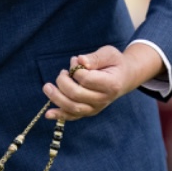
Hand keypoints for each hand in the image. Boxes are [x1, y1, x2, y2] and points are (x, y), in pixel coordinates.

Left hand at [42, 43, 166, 121]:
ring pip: (72, 107)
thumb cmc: (114, 63)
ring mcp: (95, 108)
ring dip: (56, 97)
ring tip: (47, 87)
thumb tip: (79, 62)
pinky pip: (72, 116)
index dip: (76, 70)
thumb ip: (94, 58)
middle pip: (76, 94)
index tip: (74, 61)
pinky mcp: (88, 112)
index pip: (86, 80)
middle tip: (62, 72)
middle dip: (63, 82)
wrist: (123, 78)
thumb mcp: (108, 54)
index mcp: (111, 84)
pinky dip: (59, 115)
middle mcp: (103, 99)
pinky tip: (48, 114)